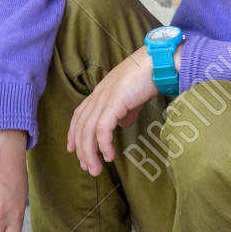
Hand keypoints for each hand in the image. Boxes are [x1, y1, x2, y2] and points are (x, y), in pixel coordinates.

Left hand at [66, 45, 160, 175]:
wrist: (157, 62)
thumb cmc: (148, 76)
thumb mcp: (133, 97)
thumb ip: (126, 111)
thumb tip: (123, 124)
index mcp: (100, 93)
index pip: (79, 116)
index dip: (74, 134)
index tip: (74, 150)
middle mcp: (97, 96)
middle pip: (81, 127)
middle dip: (82, 150)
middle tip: (87, 168)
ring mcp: (104, 99)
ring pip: (88, 131)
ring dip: (90, 153)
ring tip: (96, 169)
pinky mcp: (114, 103)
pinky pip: (103, 129)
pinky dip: (103, 145)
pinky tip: (109, 156)